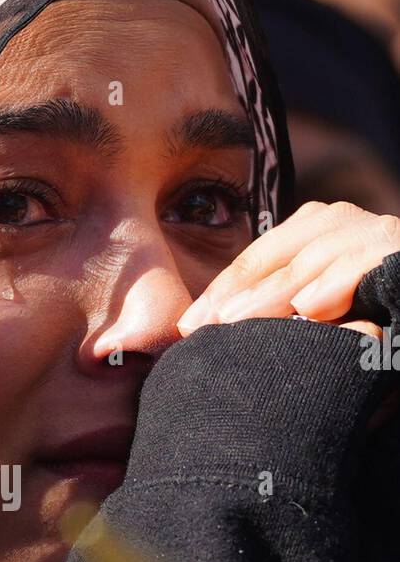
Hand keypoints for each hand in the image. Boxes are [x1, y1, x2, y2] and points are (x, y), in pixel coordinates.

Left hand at [178, 200, 399, 339]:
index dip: (219, 292)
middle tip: (202, 328)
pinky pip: (366, 262)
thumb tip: (206, 336)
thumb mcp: (313, 321)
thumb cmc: (369, 331)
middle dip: (236, 294)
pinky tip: (312, 308)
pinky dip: (339, 282)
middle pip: (278, 257)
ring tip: (237, 324)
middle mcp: (344, 226)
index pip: (257, 261)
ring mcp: (377, 235)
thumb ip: (277, 319)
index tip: (185, 329)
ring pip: (315, 259)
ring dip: (274, 294)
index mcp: (315, 235)